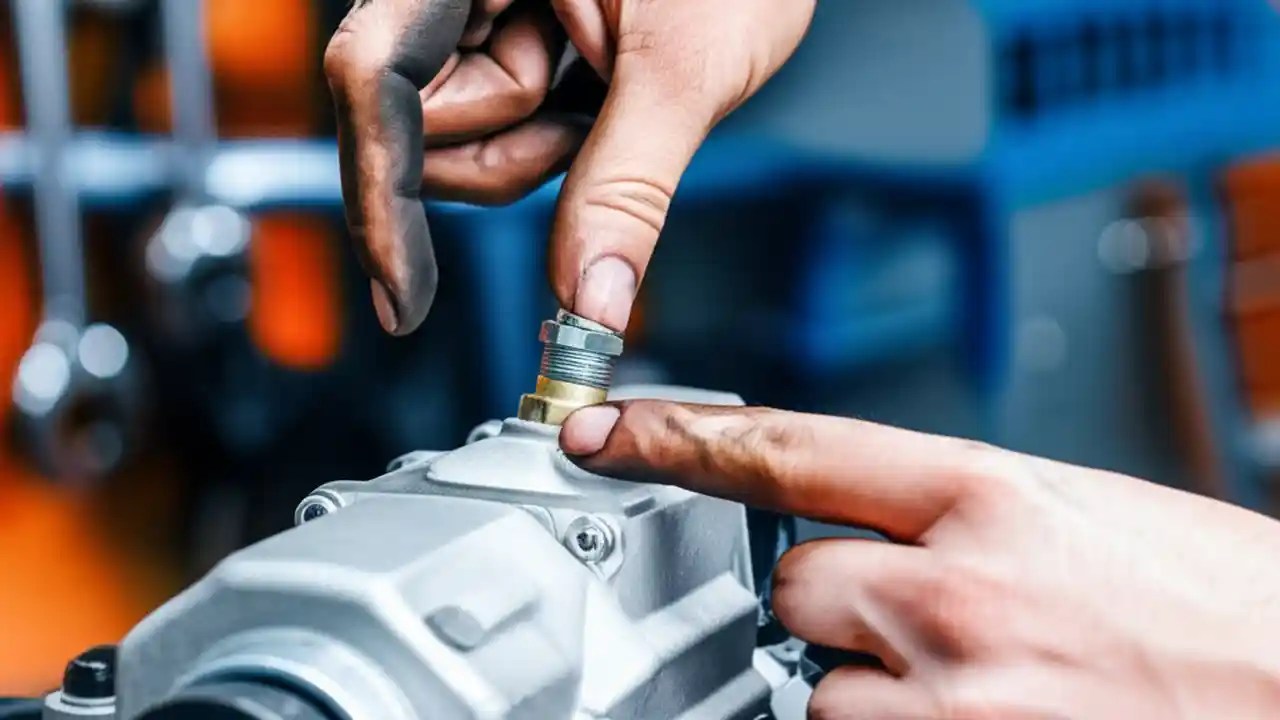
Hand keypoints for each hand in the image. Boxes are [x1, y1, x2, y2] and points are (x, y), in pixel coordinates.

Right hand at [324, 0, 814, 334]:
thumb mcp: (684, 72)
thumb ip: (624, 186)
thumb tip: (588, 305)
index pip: (376, 72)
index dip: (379, 194)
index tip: (402, 304)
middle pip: (416, 122)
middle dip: (509, 154)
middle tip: (594, 116)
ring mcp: (474, 10)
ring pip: (460, 138)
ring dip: (542, 145)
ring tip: (615, 80)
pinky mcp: (501, 38)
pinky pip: (498, 127)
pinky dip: (554, 136)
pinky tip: (604, 86)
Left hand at [560, 402, 1279, 717]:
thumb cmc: (1223, 607)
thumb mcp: (1085, 517)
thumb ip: (959, 514)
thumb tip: (872, 527)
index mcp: (990, 494)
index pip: (791, 447)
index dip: (682, 434)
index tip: (607, 429)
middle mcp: (955, 590)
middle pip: (794, 581)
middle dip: (832, 601)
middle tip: (921, 619)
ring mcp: (952, 693)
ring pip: (819, 684)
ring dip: (868, 687)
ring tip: (977, 685)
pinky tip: (976, 719)